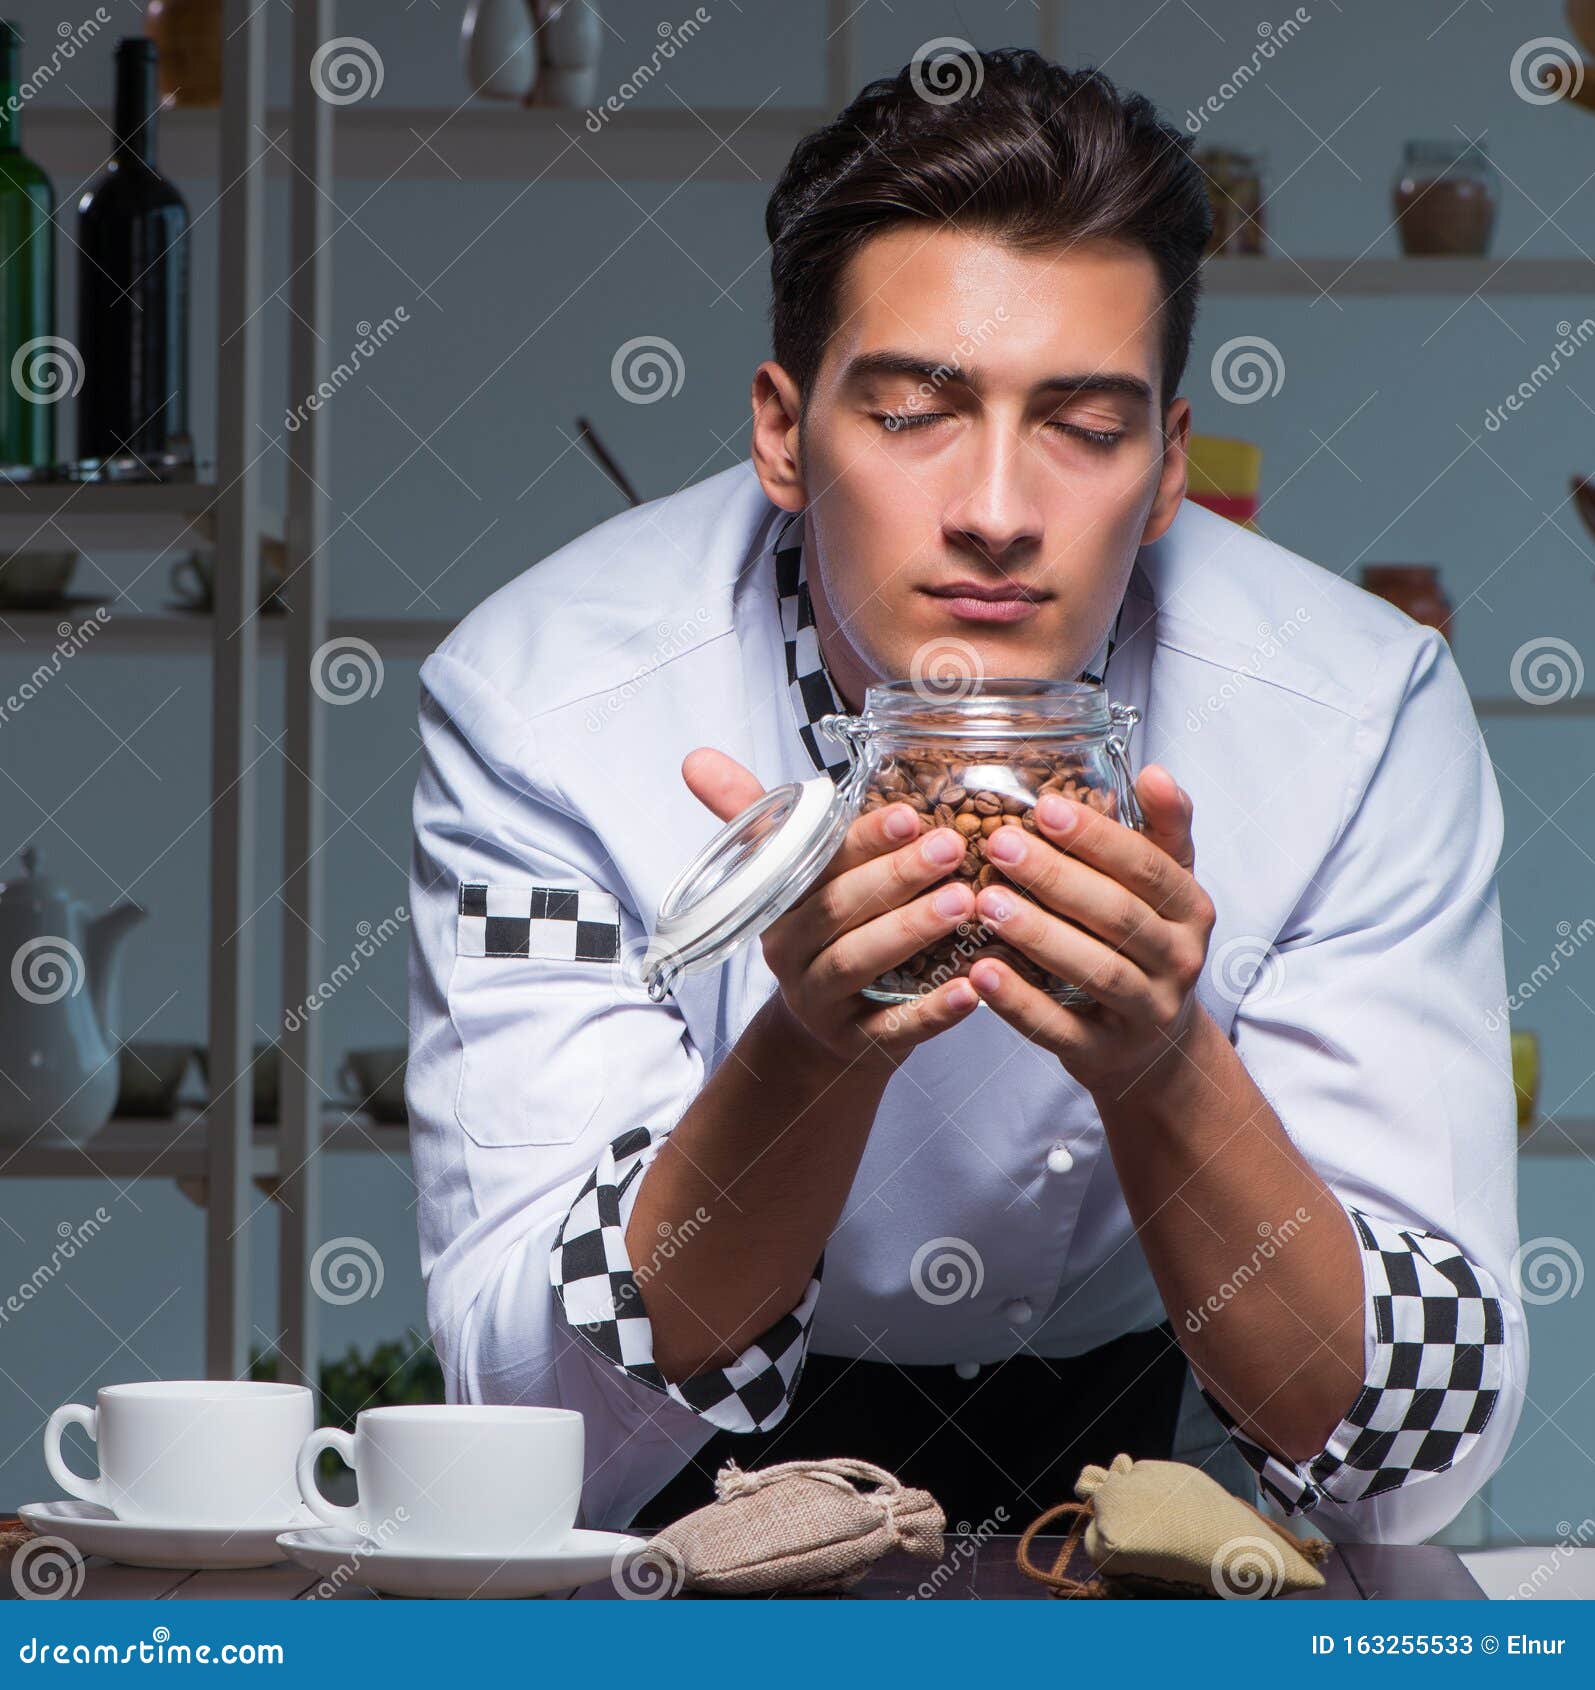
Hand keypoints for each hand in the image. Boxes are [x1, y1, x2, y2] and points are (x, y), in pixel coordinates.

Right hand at [682, 747, 981, 1066]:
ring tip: (966, 903)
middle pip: (838, 909)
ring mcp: (822, 999)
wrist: (818, 1034)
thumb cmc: (818, 931)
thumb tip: (696, 758)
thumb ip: (753, 813)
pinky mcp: (855, 1044)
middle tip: (951, 847)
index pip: (817, 862)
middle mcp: (792, 949)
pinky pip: (891, 1028)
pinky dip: (933, 1011)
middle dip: (895, 875)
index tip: (909, 814)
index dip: (862, 839)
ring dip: (913, 930)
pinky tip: (972, 988)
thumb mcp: (788, 875)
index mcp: (778, 899)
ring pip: (859, 961)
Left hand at [961, 763, 1216, 1095]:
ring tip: (983, 903)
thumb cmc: (1145, 943)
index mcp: (1190, 909)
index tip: (1042, 806)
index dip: (1096, 837)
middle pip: (1117, 916)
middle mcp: (1178, 961)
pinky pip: (1060, 1028)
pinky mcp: (1105, 1054)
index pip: (1147, 867)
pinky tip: (978, 972)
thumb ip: (1162, 830)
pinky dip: (1019, 1002)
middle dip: (1055, 877)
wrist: (1153, 1045)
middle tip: (998, 844)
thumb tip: (1155, 771)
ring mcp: (1145, 1012)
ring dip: (1037, 935)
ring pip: (1094, 971)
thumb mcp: (1165, 885)